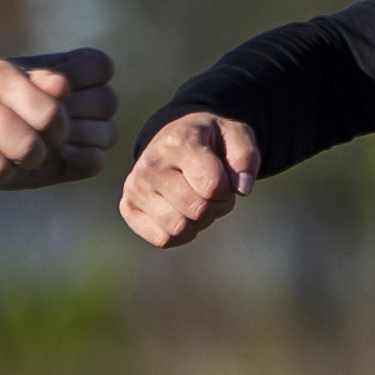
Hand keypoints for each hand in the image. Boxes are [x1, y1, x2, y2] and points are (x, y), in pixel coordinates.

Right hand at [0, 48, 114, 200]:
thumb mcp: (14, 83)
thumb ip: (47, 89)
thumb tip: (66, 91)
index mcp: (2, 76)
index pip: (51, 113)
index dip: (60, 132)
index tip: (50, 133)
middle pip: (28, 148)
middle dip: (34, 157)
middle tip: (26, 153)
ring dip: (5, 175)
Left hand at [0, 50, 119, 190]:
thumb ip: (34, 80)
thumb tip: (62, 87)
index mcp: (67, 73)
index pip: (99, 67)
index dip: (83, 74)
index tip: (53, 83)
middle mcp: (80, 103)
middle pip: (106, 101)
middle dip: (77, 108)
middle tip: (41, 115)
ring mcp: (79, 135)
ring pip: (106, 132)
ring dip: (78, 134)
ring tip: (45, 137)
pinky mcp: (72, 164)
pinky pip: (97, 161)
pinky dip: (83, 157)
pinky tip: (61, 153)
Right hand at [119, 111, 262, 248]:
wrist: (176, 140)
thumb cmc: (211, 141)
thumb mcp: (236, 135)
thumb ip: (246, 157)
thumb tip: (242, 188)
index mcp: (178, 142)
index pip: (212, 187)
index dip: (228, 190)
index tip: (225, 178)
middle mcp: (150, 164)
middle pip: (197, 210)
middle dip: (216, 207)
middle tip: (214, 194)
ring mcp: (135, 187)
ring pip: (178, 228)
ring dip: (199, 222)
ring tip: (199, 201)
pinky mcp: (129, 207)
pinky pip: (163, 239)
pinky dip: (181, 234)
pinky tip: (183, 213)